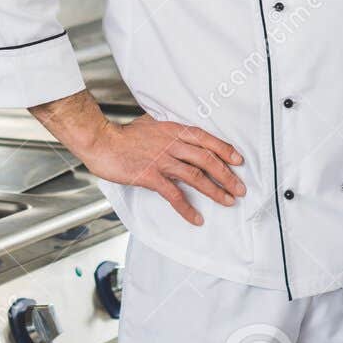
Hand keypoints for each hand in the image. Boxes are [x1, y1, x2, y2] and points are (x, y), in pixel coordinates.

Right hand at [80, 114, 245, 225]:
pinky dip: (187, 208)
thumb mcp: (151, 125)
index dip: (224, 149)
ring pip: (195, 176)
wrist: (102, 142)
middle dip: (226, 175)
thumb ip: (168, 131)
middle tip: (240, 188)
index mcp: (173, 130)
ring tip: (228, 201)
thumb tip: (181, 135)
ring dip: (214, 191)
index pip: (205, 139)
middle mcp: (172, 144)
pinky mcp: (150, 176)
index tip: (238, 160)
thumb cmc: (124, 135)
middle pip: (206, 159)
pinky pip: (174, 195)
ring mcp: (162, 160)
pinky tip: (196, 218)